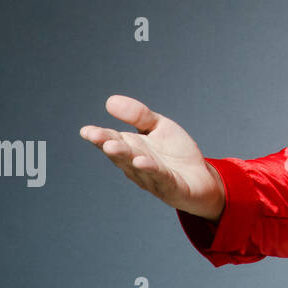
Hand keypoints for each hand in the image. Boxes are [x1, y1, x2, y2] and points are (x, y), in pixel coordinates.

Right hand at [80, 94, 225, 221]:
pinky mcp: (171, 186)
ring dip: (125, 156)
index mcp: (132, 148)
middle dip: (108, 144)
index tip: (86, 130)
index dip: (99, 136)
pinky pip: (160, 178)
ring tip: (112, 146)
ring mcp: (152, 177)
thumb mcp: (158, 127)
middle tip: (96, 136)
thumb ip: (138, 115)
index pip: (112, 140)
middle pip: (121, 154)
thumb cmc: (175, 153)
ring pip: (136, 166)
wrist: (202, 178)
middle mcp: (136, 165)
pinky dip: (151, 170)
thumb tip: (110, 100)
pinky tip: (141, 161)